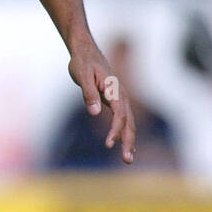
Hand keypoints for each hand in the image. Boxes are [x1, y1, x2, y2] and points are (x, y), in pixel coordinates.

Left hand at [68, 40, 136, 163]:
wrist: (85, 50)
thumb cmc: (82, 62)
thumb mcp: (81, 76)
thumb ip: (88, 94)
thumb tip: (94, 113)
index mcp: (114, 89)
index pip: (119, 115)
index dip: (115, 130)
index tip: (109, 144)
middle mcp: (121, 95)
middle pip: (129, 122)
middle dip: (128, 141)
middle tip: (127, 160)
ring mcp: (120, 98)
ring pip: (128, 122)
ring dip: (129, 140)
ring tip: (128, 159)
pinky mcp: (115, 101)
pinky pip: (124, 119)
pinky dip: (125, 132)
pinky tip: (125, 146)